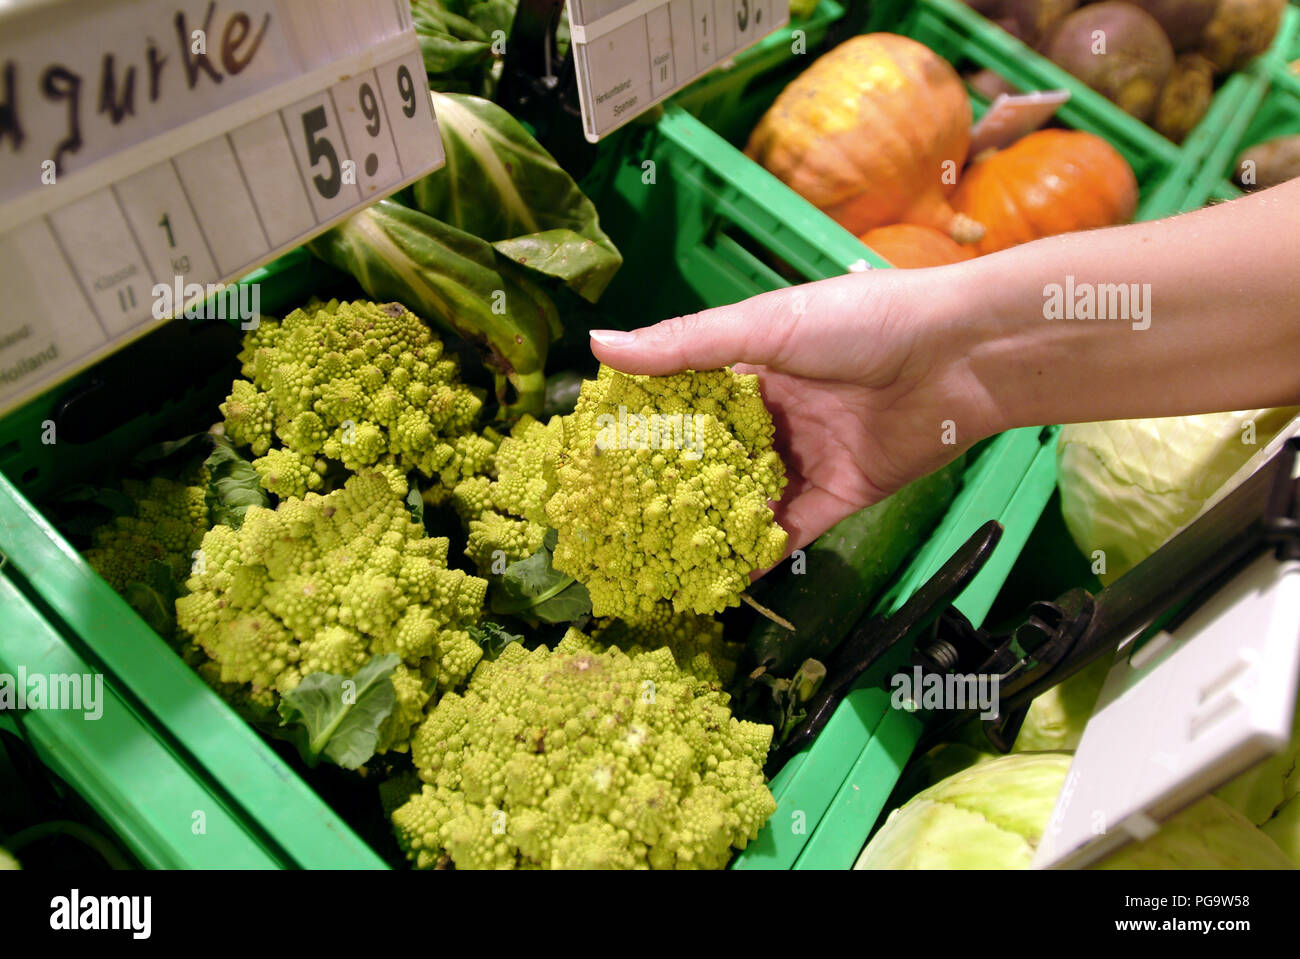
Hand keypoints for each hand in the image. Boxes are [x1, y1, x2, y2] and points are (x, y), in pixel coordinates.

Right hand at [589, 269, 997, 552]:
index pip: (682, 404)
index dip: (641, 430)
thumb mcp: (763, 327)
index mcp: (750, 368)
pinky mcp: (838, 497)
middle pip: (709, 460)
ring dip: (705, 528)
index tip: (593, 460)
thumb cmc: (859, 323)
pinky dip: (755, 555)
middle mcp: (773, 417)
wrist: (958, 356)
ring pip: (743, 502)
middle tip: (612, 525)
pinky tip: (715, 581)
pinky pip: (788, 533)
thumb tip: (599, 345)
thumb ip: (684, 346)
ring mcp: (804, 459)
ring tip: (652, 562)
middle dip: (667, 491)